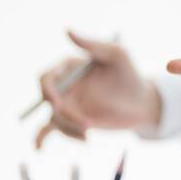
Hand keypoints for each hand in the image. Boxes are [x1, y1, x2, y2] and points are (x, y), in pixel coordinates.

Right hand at [34, 31, 161, 147]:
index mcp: (69, 68)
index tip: (59, 103)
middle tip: (80, 120)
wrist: (142, 104)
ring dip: (68, 127)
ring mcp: (68, 105)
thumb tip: (67, 31)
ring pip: (53, 118)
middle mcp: (65, 86)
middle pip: (47, 99)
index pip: (47, 77)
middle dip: (60, 111)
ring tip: (89, 130)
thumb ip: (93, 44)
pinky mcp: (72, 121)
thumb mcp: (117, 55)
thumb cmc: (130, 75)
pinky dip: (41, 138)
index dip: (47, 90)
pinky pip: (50, 130)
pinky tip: (38, 148)